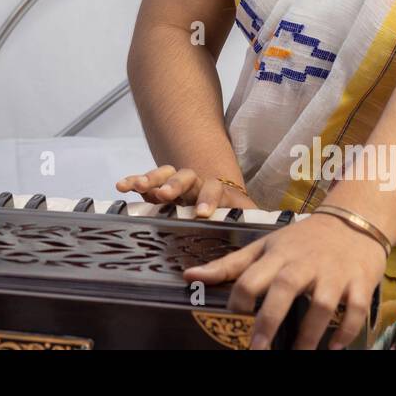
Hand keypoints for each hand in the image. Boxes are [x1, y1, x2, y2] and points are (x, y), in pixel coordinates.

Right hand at [115, 165, 256, 215]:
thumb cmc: (230, 208)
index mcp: (217, 189)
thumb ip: (252, 215)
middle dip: (175, 184)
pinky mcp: (159, 187)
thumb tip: (273, 222)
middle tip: (165, 194)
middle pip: (186, 176)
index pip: (214, 188)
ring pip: (164, 174)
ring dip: (151, 178)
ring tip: (137, 185)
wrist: (216, 195)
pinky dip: (134, 181)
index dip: (209, 199)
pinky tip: (121, 185)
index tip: (203, 213)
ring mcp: (176, 182)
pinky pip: (146, 181)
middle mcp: (196, 182)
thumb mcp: (243, 212)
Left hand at [182, 211, 386, 349]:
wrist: (351, 221)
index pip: (251, 275)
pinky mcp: (359, 281)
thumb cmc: (301, 240)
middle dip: (270, 319)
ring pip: (322, 303)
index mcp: (277, 254)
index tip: (232, 319)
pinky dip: (347, 330)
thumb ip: (229, 265)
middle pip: (285, 288)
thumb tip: (190, 277)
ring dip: (310, 333)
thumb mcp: (264, 246)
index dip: (239, 298)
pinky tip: (335, 347)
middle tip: (257, 349)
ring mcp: (333, 272)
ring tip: (298, 354)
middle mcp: (304, 263)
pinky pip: (355, 309)